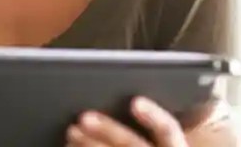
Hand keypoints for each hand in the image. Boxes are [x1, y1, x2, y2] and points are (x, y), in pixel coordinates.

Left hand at [66, 97, 186, 145]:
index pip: (168, 130)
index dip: (154, 116)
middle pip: (134, 145)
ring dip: (89, 145)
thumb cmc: (152, 144)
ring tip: (72, 132)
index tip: (135, 102)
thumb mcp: (162, 140)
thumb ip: (151, 126)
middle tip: (84, 117)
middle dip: (109, 130)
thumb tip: (128, 98)